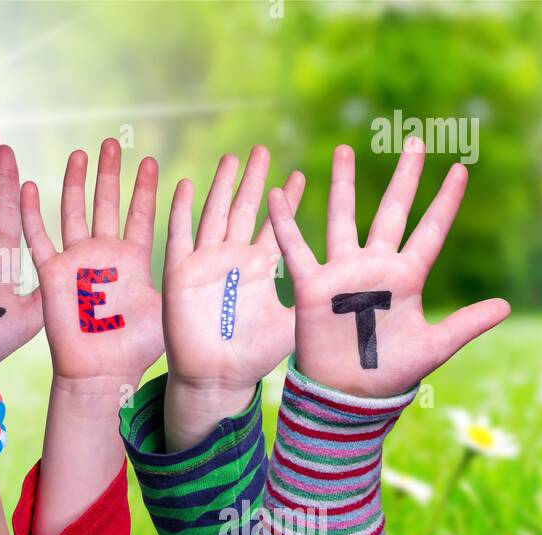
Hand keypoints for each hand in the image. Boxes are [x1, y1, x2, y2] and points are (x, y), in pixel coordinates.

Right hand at [20, 138, 162, 383]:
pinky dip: (31, 214)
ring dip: (76, 183)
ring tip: (80, 153)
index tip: (148, 160)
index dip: (143, 188)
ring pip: (74, 211)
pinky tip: (28, 186)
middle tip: (113, 143)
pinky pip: (39, 239)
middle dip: (110, 173)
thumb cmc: (136, 348)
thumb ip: (182, 276)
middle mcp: (104, 254)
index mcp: (133, 258)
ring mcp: (77, 261)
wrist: (101, 373)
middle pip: (106, 203)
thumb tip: (219, 258)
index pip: (139, 213)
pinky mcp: (52, 274)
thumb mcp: (168, 305)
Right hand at [160, 148, 302, 446]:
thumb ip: (316, 302)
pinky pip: (181, 234)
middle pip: (245, 209)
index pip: (276, 225)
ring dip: (222, 186)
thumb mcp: (294, 324)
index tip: (301, 172)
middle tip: (264, 148)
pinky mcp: (181, 273)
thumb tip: (361, 293)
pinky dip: (182, 209)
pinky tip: (186, 184)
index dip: (287, 200)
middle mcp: (234, 259)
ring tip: (231, 158)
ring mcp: (206, 263)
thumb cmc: (254, 357)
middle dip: (254, 179)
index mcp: (261, 268)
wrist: (215, 378)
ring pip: (214, 213)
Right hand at [266, 139, 509, 396]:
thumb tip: (507, 306)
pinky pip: (296, 248)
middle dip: (404, 177)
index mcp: (407, 278)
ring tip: (343, 150)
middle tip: (415, 140)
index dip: (445, 201)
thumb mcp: (434, 348)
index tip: (460, 170)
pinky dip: (286, 222)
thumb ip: (466, 324)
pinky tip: (279, 194)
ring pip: (343, 218)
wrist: (346, 394)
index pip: (430, 230)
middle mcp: (376, 267)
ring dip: (343, 184)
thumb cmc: (390, 374)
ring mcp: (343, 273)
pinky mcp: (311, 286)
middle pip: (391, 211)